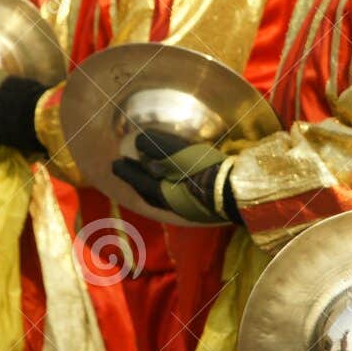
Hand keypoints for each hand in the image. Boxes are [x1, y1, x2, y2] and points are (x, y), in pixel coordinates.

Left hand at [111, 129, 238, 224]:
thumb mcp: (181, 155)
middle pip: (148, 193)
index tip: (114, 163)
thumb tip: (139, 140)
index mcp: (163, 193)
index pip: (139, 180)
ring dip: (152, 186)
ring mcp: (188, 210)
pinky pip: (177, 200)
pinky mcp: (203, 209)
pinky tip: (178, 184)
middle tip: (129, 170)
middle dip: (137, 181)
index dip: (126, 171)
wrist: (237, 193)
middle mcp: (171, 205)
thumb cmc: (208, 172)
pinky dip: (170, 190)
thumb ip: (160, 146)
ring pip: (162, 199)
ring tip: (150, 176)